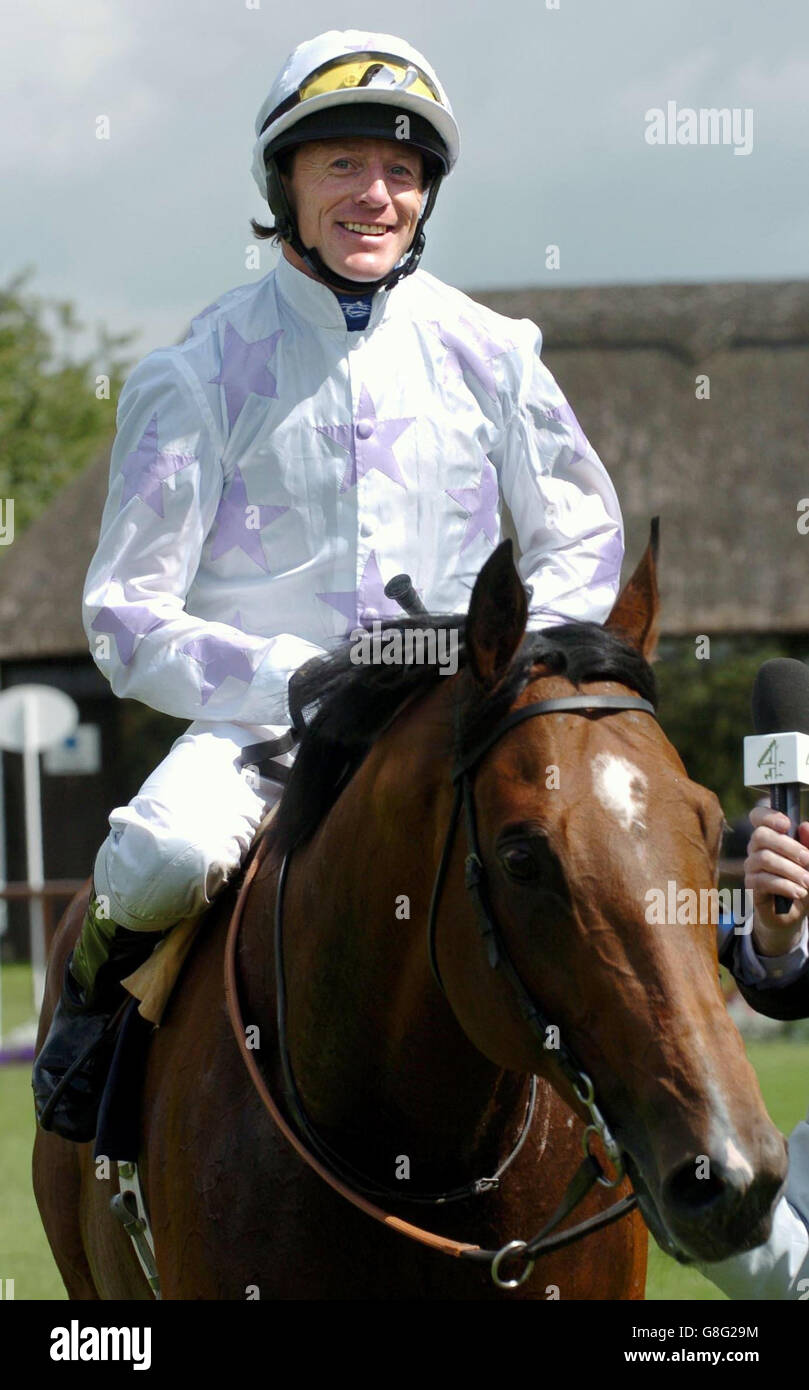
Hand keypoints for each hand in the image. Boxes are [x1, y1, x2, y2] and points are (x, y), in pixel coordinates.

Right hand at [745, 805, 808, 954]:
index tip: (787, 825)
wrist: (794, 913)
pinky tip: (800, 892)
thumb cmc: (802, 881)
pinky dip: (785, 886)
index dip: (767, 815)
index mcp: (770, 837)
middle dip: (789, 847)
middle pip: (760, 835)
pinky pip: (763, 880)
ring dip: (791, 870)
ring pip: (764, 858)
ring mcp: (751, 867)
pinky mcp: (751, 887)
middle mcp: (756, 849)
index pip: (757, 817)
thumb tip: (804, 826)